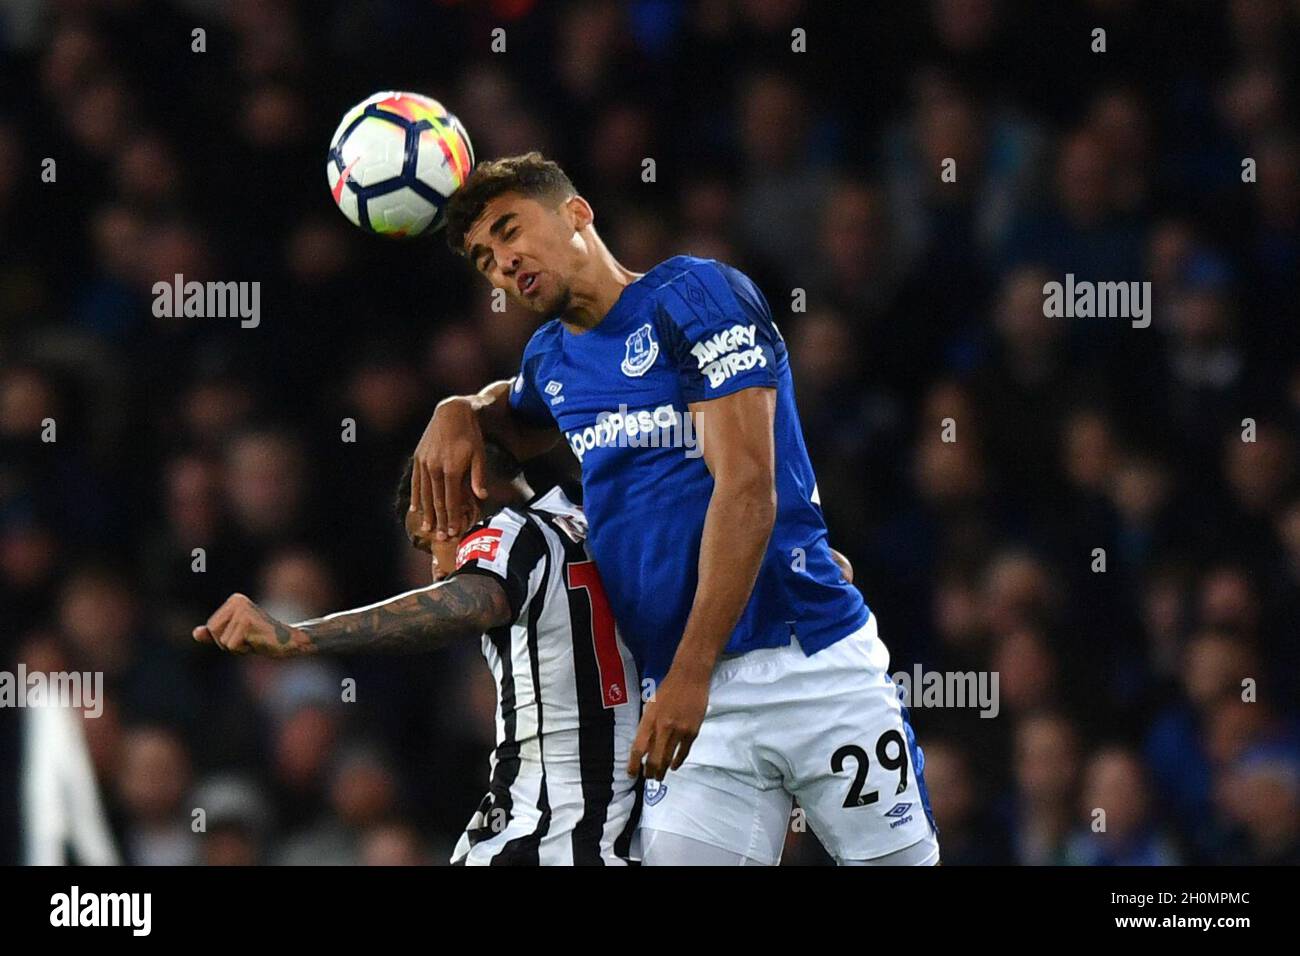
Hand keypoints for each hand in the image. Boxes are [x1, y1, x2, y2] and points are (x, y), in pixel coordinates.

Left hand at [193, 593, 308, 657]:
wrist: (289, 641)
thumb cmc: (261, 638)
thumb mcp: (234, 636)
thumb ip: (214, 634)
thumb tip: (195, 633)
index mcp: (234, 600)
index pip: (211, 627)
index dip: (223, 638)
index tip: (244, 634)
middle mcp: (237, 601)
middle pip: (213, 631)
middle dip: (227, 643)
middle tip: (248, 639)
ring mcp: (242, 611)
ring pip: (222, 641)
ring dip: (236, 648)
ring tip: (254, 640)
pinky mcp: (247, 622)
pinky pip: (231, 645)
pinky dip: (243, 650)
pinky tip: (257, 643)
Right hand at [411, 397, 488, 539]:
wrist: (451, 412)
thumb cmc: (470, 435)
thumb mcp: (479, 454)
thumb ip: (478, 477)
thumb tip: (482, 497)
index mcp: (451, 469)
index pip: (451, 500)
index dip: (453, 517)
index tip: (454, 532)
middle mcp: (435, 468)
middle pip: (437, 501)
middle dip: (440, 521)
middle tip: (441, 538)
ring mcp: (424, 464)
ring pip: (424, 494)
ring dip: (426, 514)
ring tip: (427, 529)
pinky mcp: (418, 458)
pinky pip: (416, 482)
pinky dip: (416, 497)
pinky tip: (415, 510)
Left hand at [627, 668, 710, 779]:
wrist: (690, 677)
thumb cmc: (668, 689)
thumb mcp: (651, 706)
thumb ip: (648, 726)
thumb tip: (645, 747)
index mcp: (649, 719)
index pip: (638, 748)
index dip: (634, 764)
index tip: (632, 774)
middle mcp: (662, 727)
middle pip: (654, 758)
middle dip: (650, 772)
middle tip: (649, 778)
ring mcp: (679, 730)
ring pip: (668, 758)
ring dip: (663, 771)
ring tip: (659, 777)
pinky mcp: (692, 732)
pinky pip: (683, 753)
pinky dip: (677, 762)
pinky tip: (674, 767)